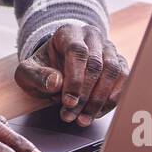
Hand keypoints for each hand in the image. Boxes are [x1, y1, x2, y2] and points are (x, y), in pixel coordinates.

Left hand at [14, 23, 130, 125]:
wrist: (54, 66)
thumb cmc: (42, 68)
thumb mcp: (27, 72)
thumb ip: (37, 76)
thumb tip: (56, 83)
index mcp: (69, 33)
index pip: (77, 52)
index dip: (75, 79)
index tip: (68, 102)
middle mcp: (92, 37)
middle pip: (97, 64)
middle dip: (85, 95)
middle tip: (73, 116)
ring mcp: (108, 48)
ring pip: (114, 72)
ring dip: (100, 100)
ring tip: (84, 118)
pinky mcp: (119, 62)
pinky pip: (124, 79)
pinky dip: (112, 99)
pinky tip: (97, 113)